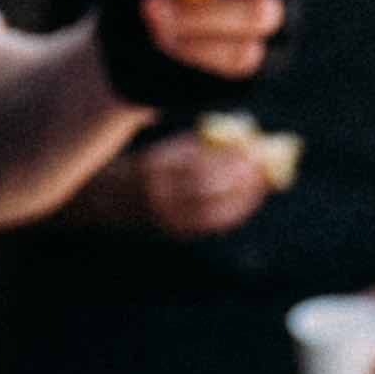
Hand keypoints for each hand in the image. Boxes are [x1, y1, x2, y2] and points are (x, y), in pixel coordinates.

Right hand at [129, 127, 276, 238]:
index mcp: (154, 168)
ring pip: (214, 211)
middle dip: (239, 178)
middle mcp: (159, 196)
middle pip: (207, 188)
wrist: (112, 199)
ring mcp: (167, 218)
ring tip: (261, 182)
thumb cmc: (150, 166)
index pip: (197, 164)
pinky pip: (212, 224)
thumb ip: (199, 145)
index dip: (228, 160)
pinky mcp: (177, 233)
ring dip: (243, 197)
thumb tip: (243, 140)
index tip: (251, 151)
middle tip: (262, 167)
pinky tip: (248, 199)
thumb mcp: (166, 149)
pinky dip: (234, 212)